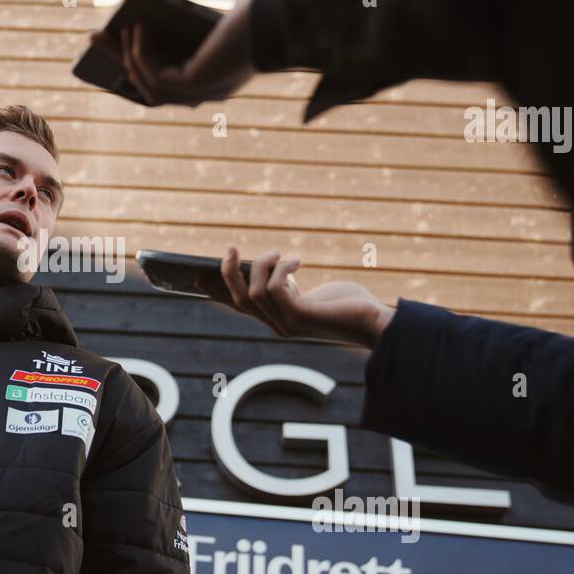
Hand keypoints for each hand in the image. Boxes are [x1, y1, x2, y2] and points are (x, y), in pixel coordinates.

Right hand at [87, 0, 260, 106]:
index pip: (169, 81)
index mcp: (219, 79)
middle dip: (121, 60)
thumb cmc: (260, 10)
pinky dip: (141, 52)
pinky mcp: (193, 83)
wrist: (279, 16)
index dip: (142, 66)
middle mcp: (209, 92)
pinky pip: (154, 74)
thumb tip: (172, 9)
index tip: (122, 47)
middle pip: (152, 84)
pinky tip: (138, 28)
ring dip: (127, 57)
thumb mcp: (222, 13)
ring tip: (116, 30)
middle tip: (96, 38)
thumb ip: (201, 18)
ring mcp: (201, 92)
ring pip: (148, 84)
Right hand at [218, 247, 394, 347]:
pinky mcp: (300, 317)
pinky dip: (281, 269)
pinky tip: (298, 262)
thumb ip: (292, 286)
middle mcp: (278, 325)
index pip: (240, 307)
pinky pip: (273, 288)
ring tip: (279, 253)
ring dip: (261, 266)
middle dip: (229, 272)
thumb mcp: (314, 293)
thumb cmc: (350, 306)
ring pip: (252, 293)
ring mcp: (287, 324)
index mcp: (278, 320)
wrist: (376, 324)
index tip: (197, 276)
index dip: (217, 291)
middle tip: (232, 248)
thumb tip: (276, 268)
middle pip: (238, 300)